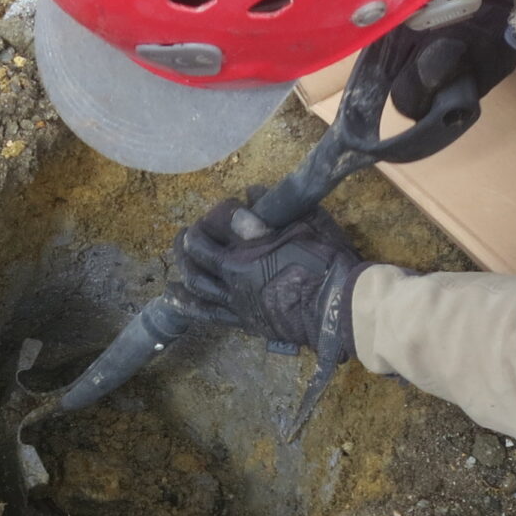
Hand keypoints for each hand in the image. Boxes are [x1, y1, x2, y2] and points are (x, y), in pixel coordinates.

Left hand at [176, 194, 363, 362]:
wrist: (340, 309)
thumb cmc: (326, 263)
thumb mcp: (303, 226)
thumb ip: (273, 211)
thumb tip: (250, 193)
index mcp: (244, 255)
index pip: (213, 228)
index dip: (214, 215)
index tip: (226, 208)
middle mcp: (232, 280)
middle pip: (195, 257)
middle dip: (187, 241)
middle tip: (186, 231)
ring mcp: (236, 303)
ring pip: (197, 286)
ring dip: (184, 268)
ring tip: (180, 258)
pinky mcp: (245, 321)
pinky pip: (210, 314)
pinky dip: (189, 304)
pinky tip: (175, 296)